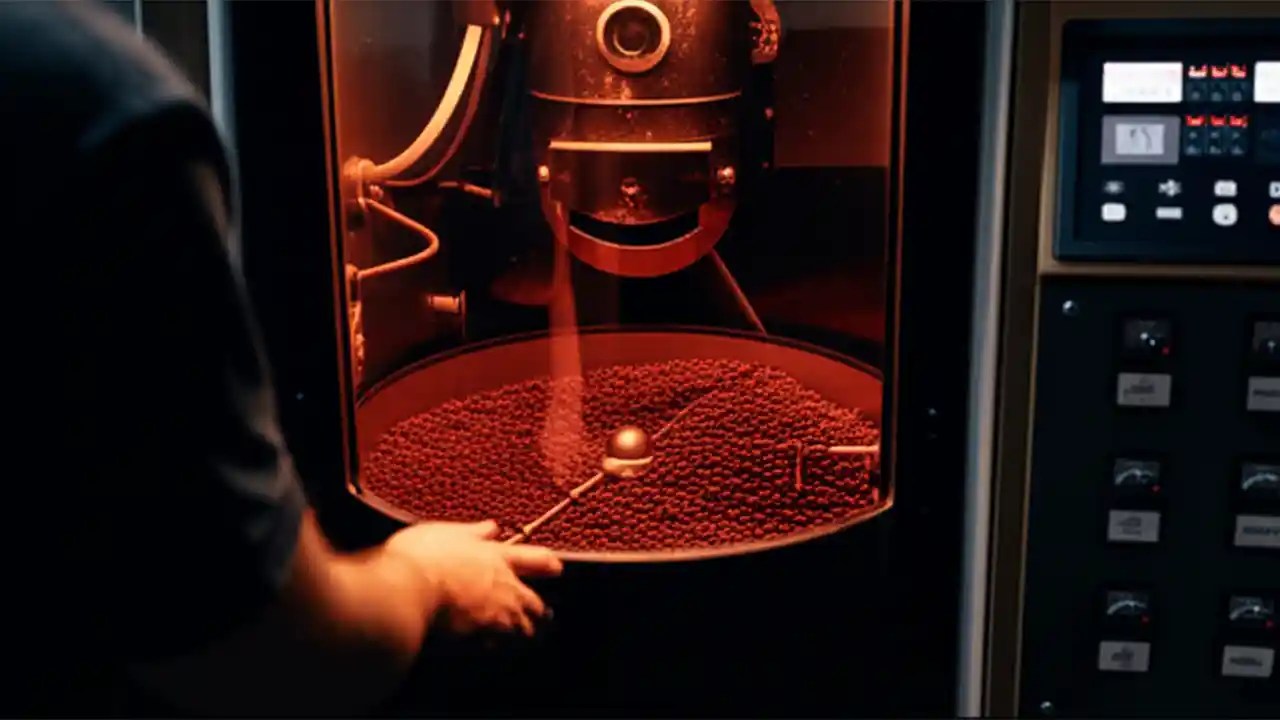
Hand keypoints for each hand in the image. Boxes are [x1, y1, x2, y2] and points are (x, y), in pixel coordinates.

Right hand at [384, 520, 561, 636]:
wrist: (405, 594)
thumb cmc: (421, 558)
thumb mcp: (446, 533)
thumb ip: (473, 532)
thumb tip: (492, 527)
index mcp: (497, 558)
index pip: (535, 559)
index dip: (548, 564)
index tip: (556, 568)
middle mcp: (504, 589)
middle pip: (536, 603)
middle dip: (541, 609)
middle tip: (546, 614)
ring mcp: (496, 619)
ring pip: (525, 629)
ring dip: (528, 632)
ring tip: (530, 637)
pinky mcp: (481, 643)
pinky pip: (501, 650)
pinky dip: (502, 649)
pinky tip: (498, 651)